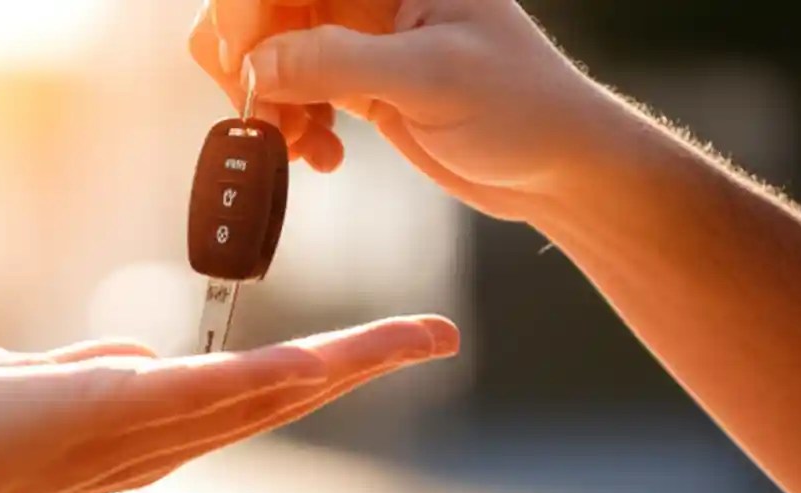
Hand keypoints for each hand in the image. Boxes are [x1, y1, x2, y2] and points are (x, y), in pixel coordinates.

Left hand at [0, 317, 457, 492]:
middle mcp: (156, 447)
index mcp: (139, 436)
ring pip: (262, 395)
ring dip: (341, 366)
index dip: (310, 376)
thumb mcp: (29, 383)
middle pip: (276, 398)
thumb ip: (88, 368)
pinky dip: (269, 375)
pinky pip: (207, 391)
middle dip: (358, 368)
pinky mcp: (111, 415)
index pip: (244, 398)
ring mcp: (139, 436)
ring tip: (414, 338)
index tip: (361, 352)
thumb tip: (133, 353)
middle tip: (429, 336)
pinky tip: (321, 357)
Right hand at [190, 0, 608, 219]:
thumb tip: (258, 65)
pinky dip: (285, 128)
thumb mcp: (432, 77)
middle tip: (261, 112)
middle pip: (260, 6)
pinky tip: (320, 155)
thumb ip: (340, 62)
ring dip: (263, 103)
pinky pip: (286, 94)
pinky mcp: (351, 82)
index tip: (246, 61)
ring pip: (263, 50)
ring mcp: (355, 37)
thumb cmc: (523, 107)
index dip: (247, 8)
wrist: (554, 168)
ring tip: (298, 144)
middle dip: (248, 60)